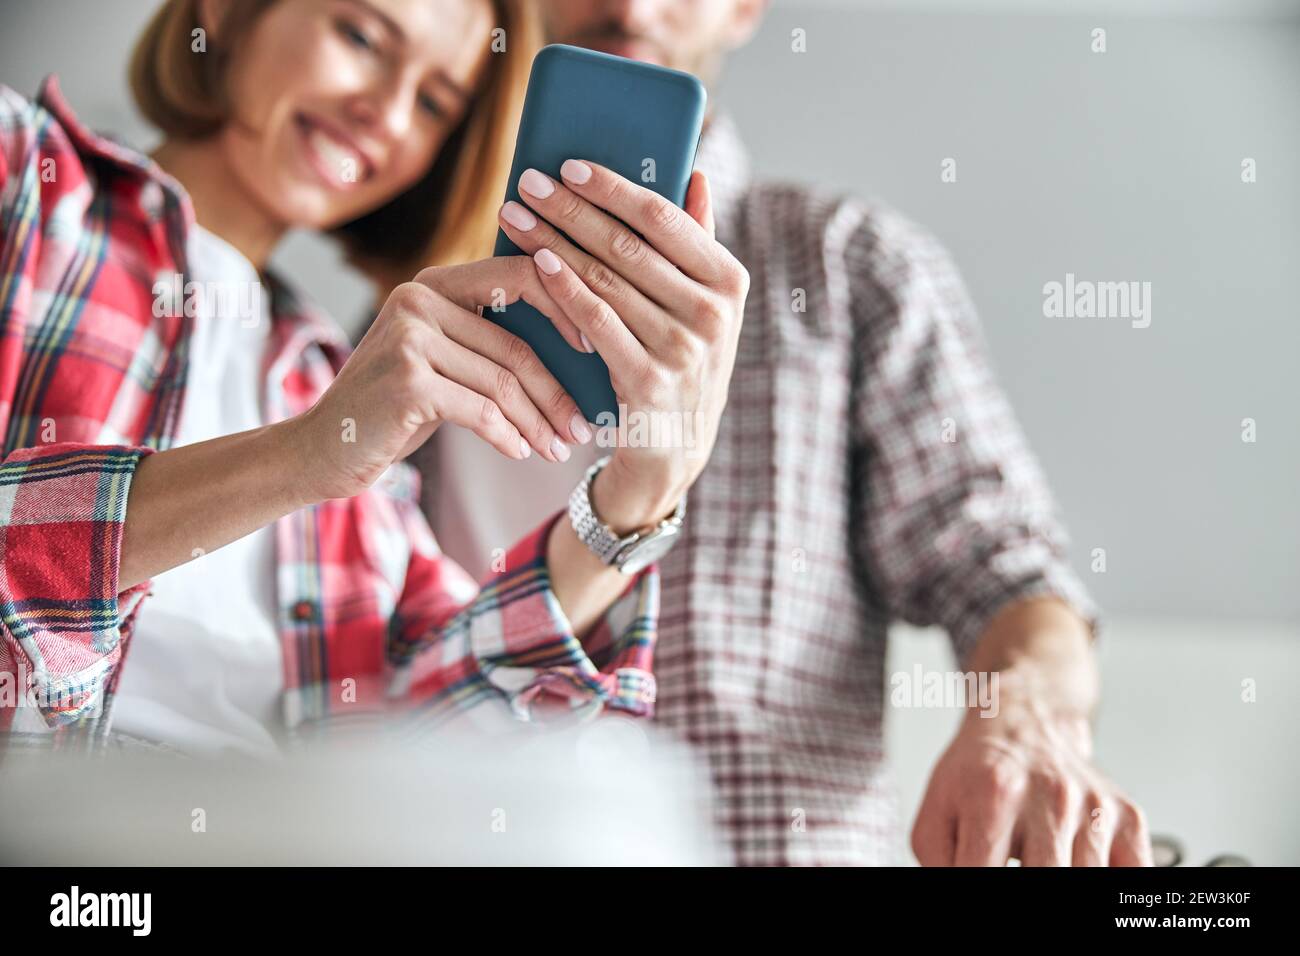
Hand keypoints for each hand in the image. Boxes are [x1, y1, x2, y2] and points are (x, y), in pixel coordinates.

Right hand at [297, 258, 591, 500]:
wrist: (322, 448)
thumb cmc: (392, 409)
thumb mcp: (439, 362)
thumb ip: (485, 342)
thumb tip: (576, 347)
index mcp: (432, 285)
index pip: (518, 276)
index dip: (565, 308)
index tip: (594, 349)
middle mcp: (417, 300)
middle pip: (515, 345)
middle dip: (557, 393)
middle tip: (583, 427)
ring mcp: (409, 338)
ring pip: (503, 382)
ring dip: (538, 423)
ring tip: (558, 449)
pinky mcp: (407, 381)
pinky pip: (481, 410)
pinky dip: (507, 436)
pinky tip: (521, 453)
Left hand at [498, 160, 748, 530]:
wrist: (676, 445)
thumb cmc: (683, 358)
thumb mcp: (704, 304)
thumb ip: (699, 241)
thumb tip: (693, 174)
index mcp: (729, 282)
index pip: (664, 219)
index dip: (613, 188)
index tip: (569, 164)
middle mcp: (712, 315)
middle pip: (627, 246)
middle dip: (569, 208)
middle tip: (526, 181)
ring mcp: (682, 351)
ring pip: (604, 280)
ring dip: (552, 242)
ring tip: (514, 217)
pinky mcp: (648, 382)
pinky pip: (596, 322)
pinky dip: (563, 289)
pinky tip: (534, 263)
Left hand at [911, 694, 1152, 865]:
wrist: (1023, 725)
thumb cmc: (980, 774)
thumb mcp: (938, 810)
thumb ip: (939, 862)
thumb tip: (953, 887)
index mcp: (996, 793)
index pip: (982, 874)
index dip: (976, 891)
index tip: (978, 881)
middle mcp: (1052, 797)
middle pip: (1047, 879)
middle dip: (1025, 885)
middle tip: (1016, 866)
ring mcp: (1095, 807)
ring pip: (1087, 882)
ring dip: (1063, 879)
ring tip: (1040, 858)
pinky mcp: (1129, 818)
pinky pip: (1131, 876)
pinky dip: (1105, 881)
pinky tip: (1075, 862)